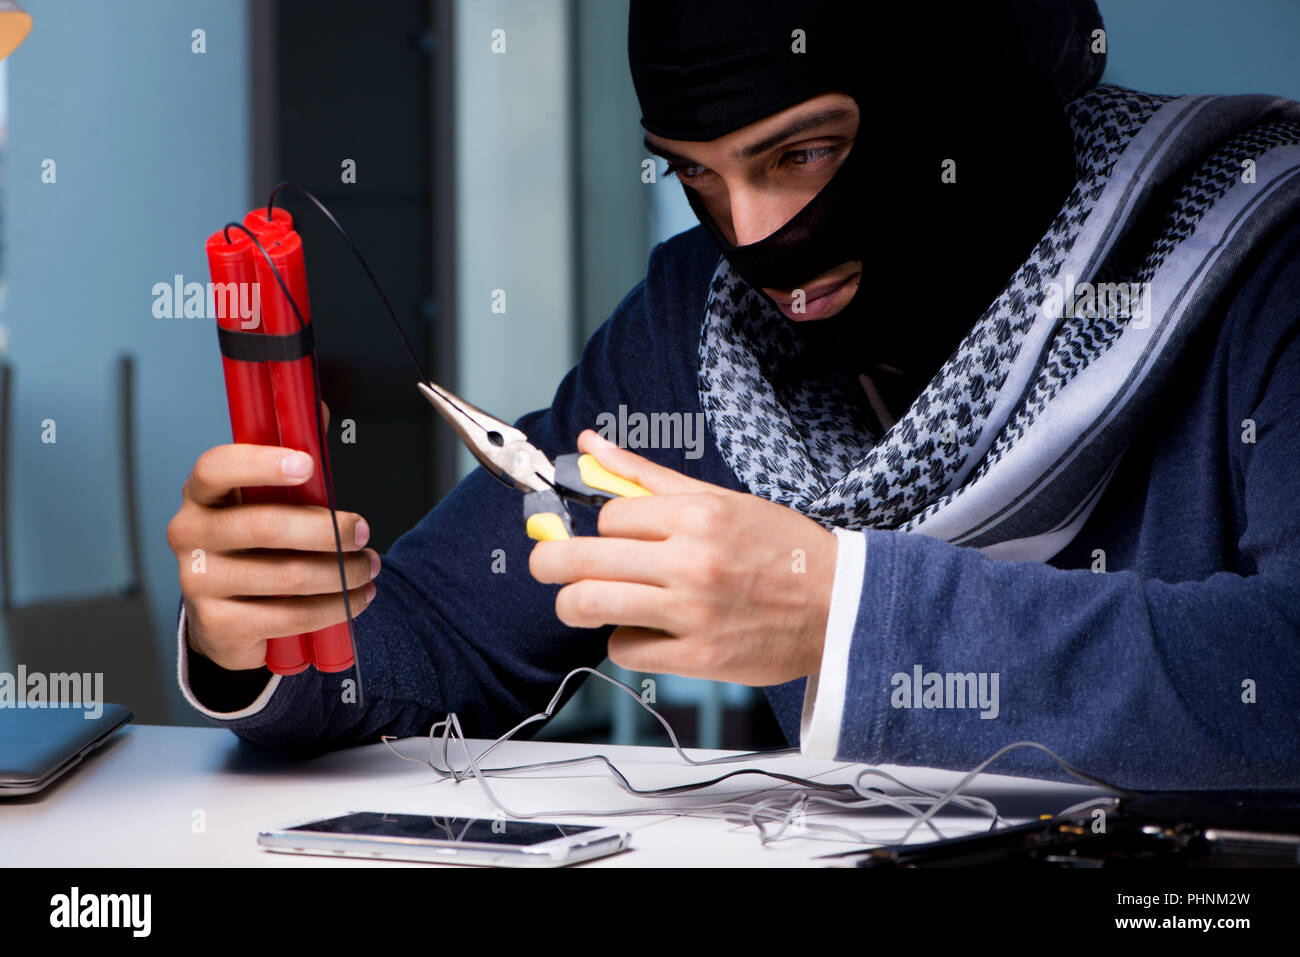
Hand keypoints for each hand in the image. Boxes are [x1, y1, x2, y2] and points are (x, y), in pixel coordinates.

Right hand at [166, 400, 380, 670]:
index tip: (308, 463)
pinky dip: (333, 608)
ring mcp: (198, 582)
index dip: (262, 463)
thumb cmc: (254, 544)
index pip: (217, 468)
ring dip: (341, 574)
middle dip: (328, 531)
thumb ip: (294, 452)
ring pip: (287, 575)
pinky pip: (289, 616)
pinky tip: (355, 600)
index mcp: (202, 494)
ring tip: (367, 569)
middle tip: (362, 532)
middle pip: (265, 526)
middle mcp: (190, 534)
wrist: (227, 615)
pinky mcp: (218, 625)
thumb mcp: (270, 497)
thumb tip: (317, 407)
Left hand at [529, 429, 836, 684]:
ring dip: (576, 604)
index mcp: (697, 516)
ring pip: (590, 605)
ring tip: (586, 601)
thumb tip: (589, 445)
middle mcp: (691, 562)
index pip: (607, 517)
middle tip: (548, 566)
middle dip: (550, 562)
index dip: (599, 527)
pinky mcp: (698, 657)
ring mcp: (692, 613)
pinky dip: (626, 640)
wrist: (839, 606)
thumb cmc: (780, 549)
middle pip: (580, 559)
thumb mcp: (719, 499)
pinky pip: (626, 649)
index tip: (606, 536)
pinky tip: (646, 629)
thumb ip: (645, 475)